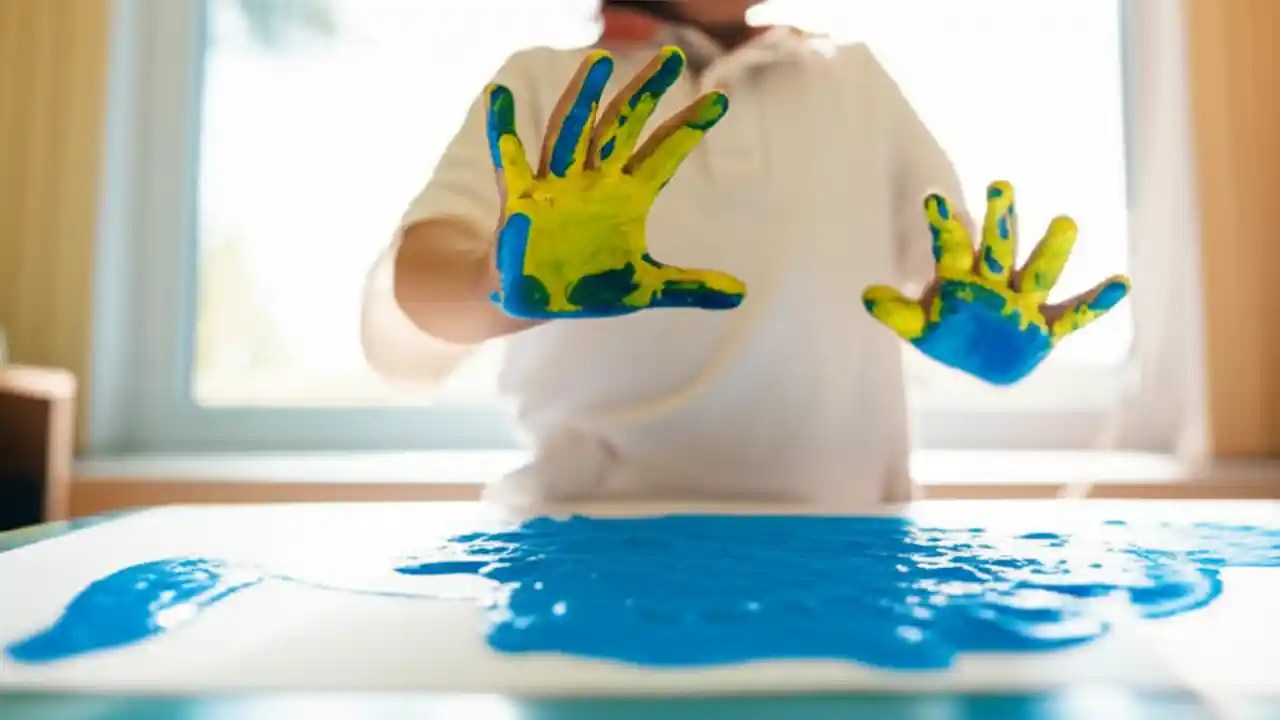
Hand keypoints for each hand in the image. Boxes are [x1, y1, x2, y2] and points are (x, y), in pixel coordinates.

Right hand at [485, 47, 746, 318]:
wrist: (533, 301)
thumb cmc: (587, 285)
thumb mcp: (643, 288)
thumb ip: (690, 287)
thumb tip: (743, 294)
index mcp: (626, 196)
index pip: (663, 153)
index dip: (689, 127)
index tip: (721, 99)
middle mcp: (594, 181)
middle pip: (622, 126)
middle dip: (645, 93)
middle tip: (672, 56)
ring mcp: (556, 185)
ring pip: (571, 133)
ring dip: (583, 99)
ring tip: (598, 61)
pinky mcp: (520, 200)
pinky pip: (511, 160)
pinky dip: (502, 130)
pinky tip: (499, 95)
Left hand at [862, 181, 1130, 384]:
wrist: (982, 362)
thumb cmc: (951, 335)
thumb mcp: (920, 328)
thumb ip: (897, 313)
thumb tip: (866, 294)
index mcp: (963, 276)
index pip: (951, 244)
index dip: (942, 222)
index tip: (930, 195)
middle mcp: (997, 281)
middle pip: (999, 246)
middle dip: (1000, 219)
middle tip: (1001, 185)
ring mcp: (1024, 302)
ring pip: (1039, 272)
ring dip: (1051, 250)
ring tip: (1066, 221)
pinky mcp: (1046, 327)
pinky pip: (1075, 315)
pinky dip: (1097, 302)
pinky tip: (1122, 283)